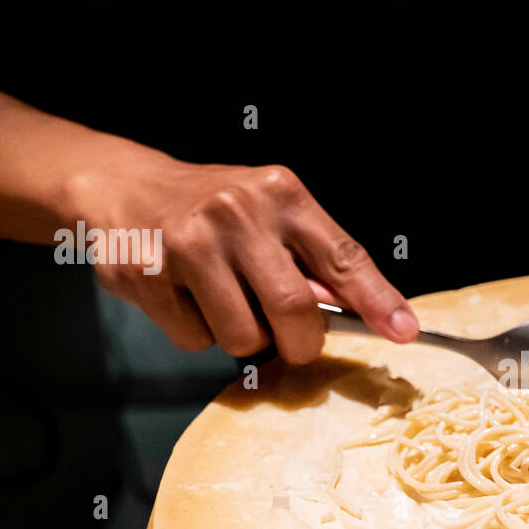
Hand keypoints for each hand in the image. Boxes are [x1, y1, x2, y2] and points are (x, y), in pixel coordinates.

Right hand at [89, 159, 417, 362]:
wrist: (125, 187)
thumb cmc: (215, 208)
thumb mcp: (272, 213)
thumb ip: (314, 259)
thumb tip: (360, 311)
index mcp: (280, 194)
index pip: (342, 256)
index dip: (377, 300)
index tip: (404, 331)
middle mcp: (236, 212)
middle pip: (294, 310)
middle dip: (300, 342)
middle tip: (291, 338)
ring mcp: (188, 244)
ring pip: (243, 336)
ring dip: (243, 336)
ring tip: (224, 299)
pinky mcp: (147, 275)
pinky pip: (194, 339)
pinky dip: (197, 332)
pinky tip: (185, 296)